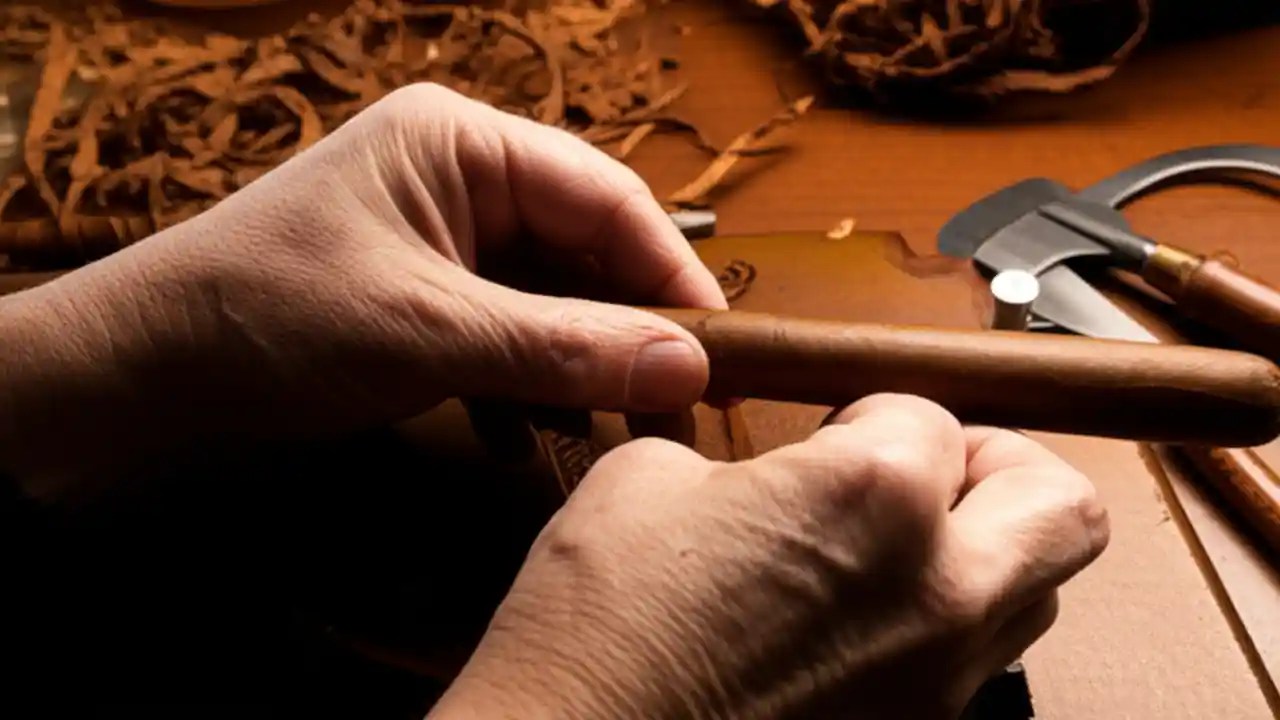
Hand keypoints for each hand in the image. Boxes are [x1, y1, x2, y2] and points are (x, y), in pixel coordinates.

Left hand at [0, 83, 724, 494]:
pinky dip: (525, 378)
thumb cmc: (274, 317)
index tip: (718, 347)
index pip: (605, 197)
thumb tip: (690, 368)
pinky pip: (506, 325)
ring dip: (577, 361)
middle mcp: (462, 173)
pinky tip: (527, 431)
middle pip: (584, 247)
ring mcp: (442, 231)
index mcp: (464, 143)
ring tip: (610, 423)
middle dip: (626, 325)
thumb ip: (564, 349)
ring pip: (551, 294)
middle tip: (679, 399)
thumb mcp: (432, 334)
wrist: (148, 363)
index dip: (671, 272)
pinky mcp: (425, 286)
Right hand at [429, 394, 1109, 719]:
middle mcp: (937, 591)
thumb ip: (734, 459)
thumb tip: (753, 478)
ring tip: (904, 547)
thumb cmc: (599, 629)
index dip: (871, 410)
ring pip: (1038, 595)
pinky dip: (940, 628)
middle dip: (1005, 468)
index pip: (926, 415)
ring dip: (989, 552)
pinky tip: (860, 623)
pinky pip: (972, 667)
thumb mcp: (645, 481)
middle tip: (939, 467)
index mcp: (876, 497)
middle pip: (1062, 506)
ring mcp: (937, 682)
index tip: (839, 425)